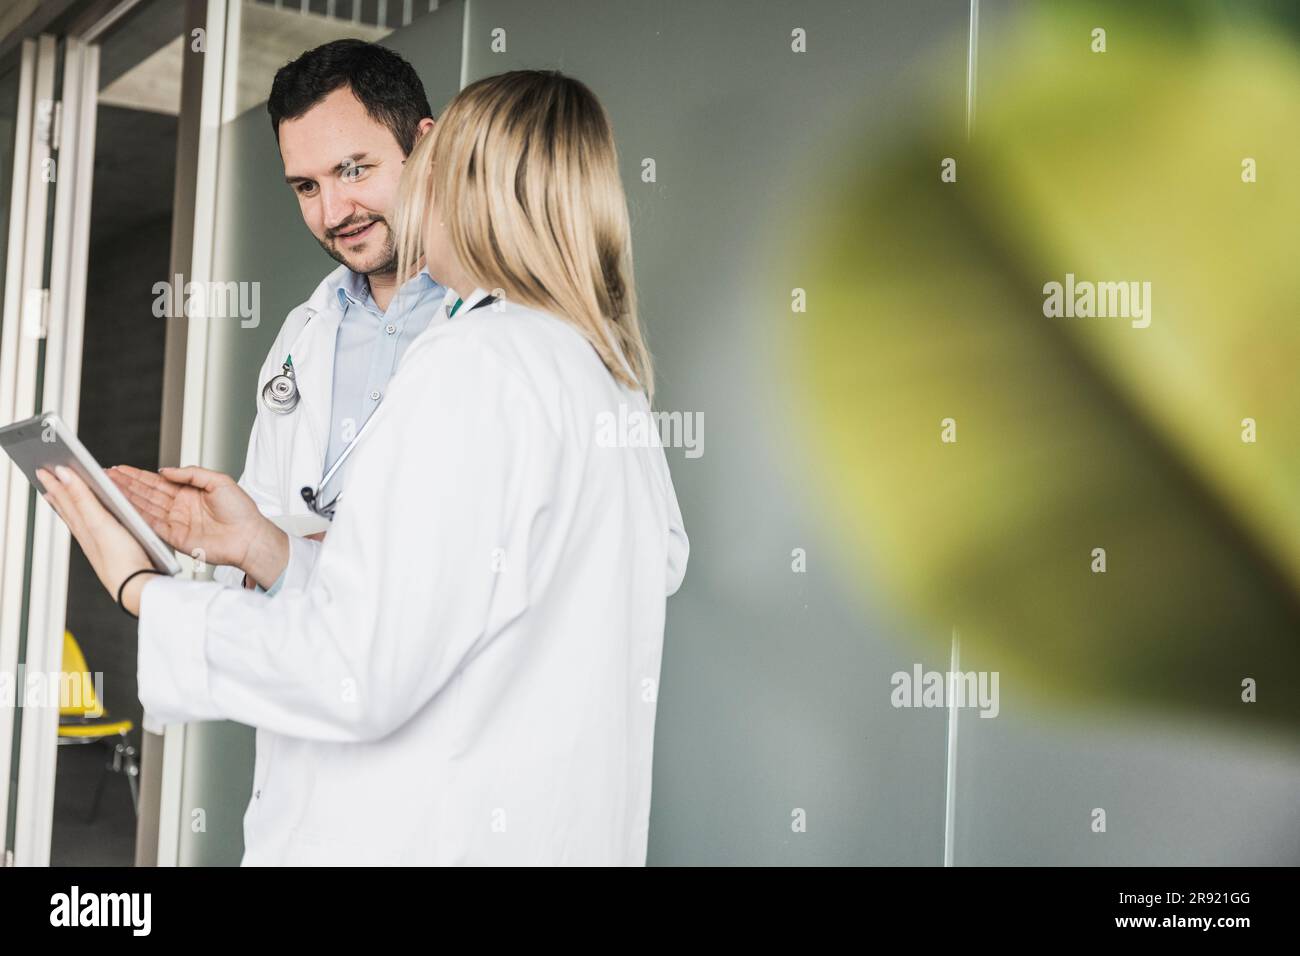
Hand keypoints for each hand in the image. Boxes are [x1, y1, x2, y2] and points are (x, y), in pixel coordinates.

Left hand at [37, 466, 156, 614]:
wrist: (137, 587)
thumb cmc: (120, 560)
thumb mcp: (98, 522)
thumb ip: (81, 497)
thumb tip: (63, 473)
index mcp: (83, 525)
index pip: (65, 499)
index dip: (56, 482)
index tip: (44, 469)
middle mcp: (88, 533)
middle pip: (69, 508)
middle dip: (59, 492)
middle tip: (47, 478)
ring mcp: (101, 541)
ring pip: (80, 519)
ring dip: (71, 504)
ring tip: (61, 496)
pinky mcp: (116, 548)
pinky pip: (97, 528)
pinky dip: (90, 518)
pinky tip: (94, 520)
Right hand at [108, 464, 284, 581]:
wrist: (251, 537)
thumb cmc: (242, 511)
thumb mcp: (219, 481)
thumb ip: (191, 473)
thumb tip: (165, 470)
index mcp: (189, 492)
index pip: (157, 482)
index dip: (138, 475)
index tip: (119, 469)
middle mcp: (179, 507)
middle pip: (147, 493)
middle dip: (126, 484)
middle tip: (106, 476)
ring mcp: (176, 522)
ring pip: (146, 507)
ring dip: (127, 498)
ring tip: (108, 487)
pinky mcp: (176, 538)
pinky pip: (153, 525)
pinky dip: (138, 517)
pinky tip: (124, 507)